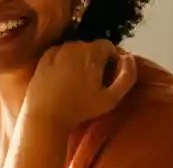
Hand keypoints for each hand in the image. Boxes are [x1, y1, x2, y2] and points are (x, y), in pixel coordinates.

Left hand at [22, 41, 137, 132]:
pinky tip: (62, 79)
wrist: (44, 117)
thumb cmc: (80, 110)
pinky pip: (58, 55)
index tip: (106, 77)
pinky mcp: (43, 59)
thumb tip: (129, 57)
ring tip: (76, 82)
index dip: (110, 60)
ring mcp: (57, 51)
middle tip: (91, 82)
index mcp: (93, 52)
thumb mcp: (112, 98)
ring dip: (78, 60)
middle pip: (91, 47)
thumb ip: (127, 76)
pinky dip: (62, 62)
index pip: (108, 47)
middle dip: (94, 60)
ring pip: (74, 50)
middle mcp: (75, 46)